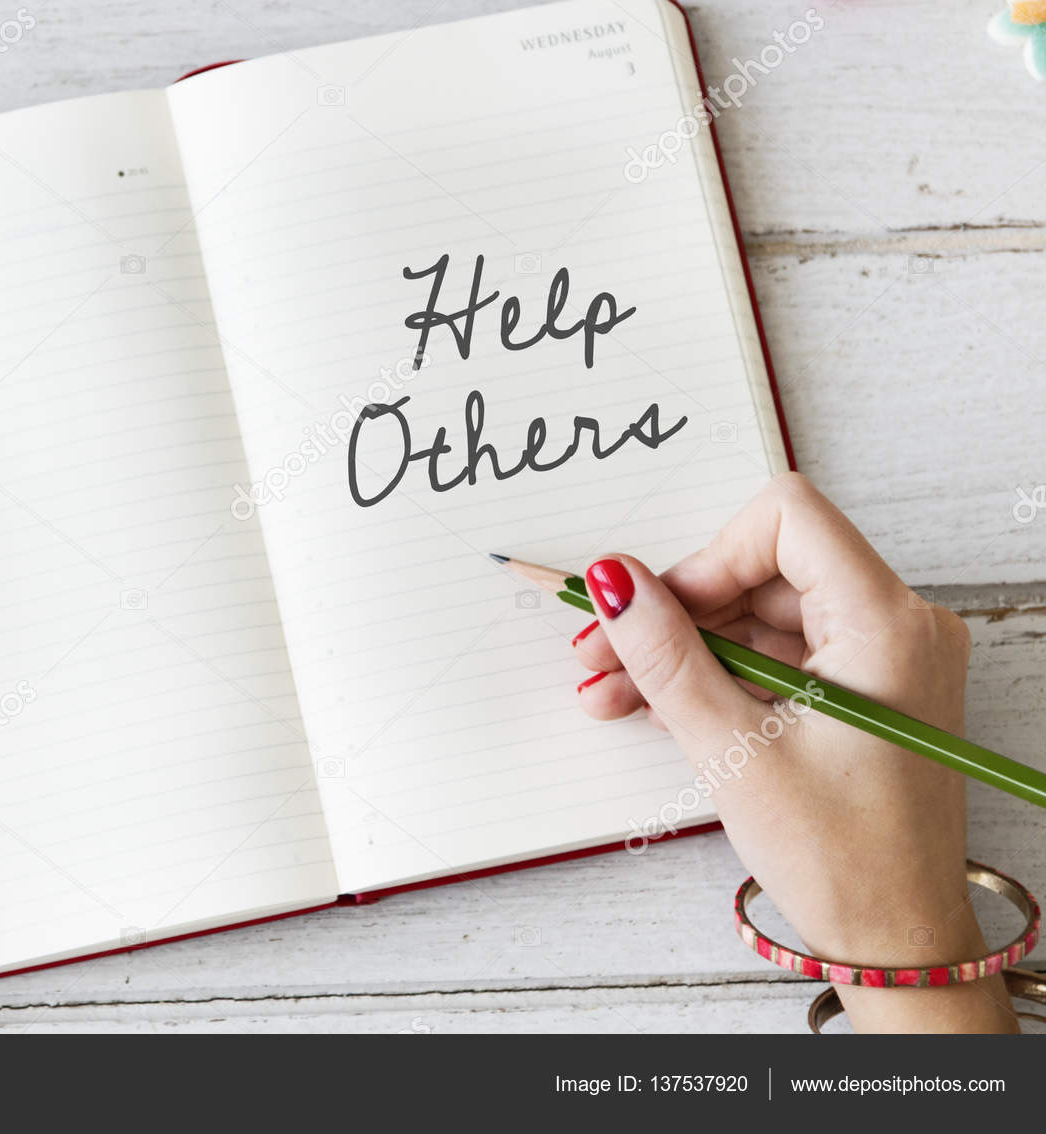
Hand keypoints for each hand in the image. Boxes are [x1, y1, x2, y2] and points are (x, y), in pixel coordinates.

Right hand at [572, 472, 1016, 1032]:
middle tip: (601, 652)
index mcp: (885, 624)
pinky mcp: (863, 688)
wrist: (895, 940)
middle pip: (763, 569)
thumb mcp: (733, 749)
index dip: (706, 557)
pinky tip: (656, 705)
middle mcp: (897, 625)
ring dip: (683, 649)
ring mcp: (882, 657)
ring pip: (760, 615)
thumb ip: (667, 654)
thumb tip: (616, 581)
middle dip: (676, 611)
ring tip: (613, 691)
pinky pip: (777, 654)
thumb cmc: (843, 858)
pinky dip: (718, 675)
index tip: (653, 610)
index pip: (785, 520)